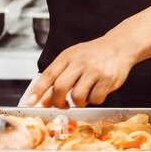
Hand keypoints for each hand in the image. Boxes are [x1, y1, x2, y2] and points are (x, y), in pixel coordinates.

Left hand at [19, 34, 136, 107]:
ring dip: (78, 103)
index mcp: (68, 56)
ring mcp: (94, 70)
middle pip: (60, 87)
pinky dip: (94, 100)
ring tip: (83, 97)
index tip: (30, 102)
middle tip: (62, 105)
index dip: (37, 90)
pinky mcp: (108, 79)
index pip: (48, 75)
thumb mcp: (73, 60)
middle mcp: (80, 62)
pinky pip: (96, 99)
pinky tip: (97, 92)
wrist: (120, 46)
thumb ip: (58, 77)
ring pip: (78, 96)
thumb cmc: (93, 55)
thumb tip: (44, 100)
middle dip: (58, 101)